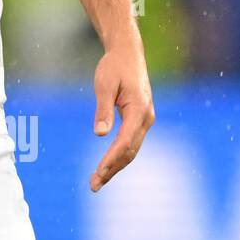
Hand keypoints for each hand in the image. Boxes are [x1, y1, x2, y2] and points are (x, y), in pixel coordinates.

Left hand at [90, 44, 154, 191]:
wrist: (127, 54)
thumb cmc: (114, 67)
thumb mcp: (103, 85)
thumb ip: (103, 110)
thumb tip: (100, 134)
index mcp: (139, 110)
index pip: (124, 141)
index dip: (111, 159)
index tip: (98, 172)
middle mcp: (147, 118)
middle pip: (129, 151)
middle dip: (112, 170)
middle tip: (93, 186)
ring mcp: (145, 120)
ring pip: (131, 150)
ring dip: (116, 167)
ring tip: (97, 181)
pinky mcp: (140, 120)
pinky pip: (130, 143)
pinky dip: (119, 156)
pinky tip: (107, 166)